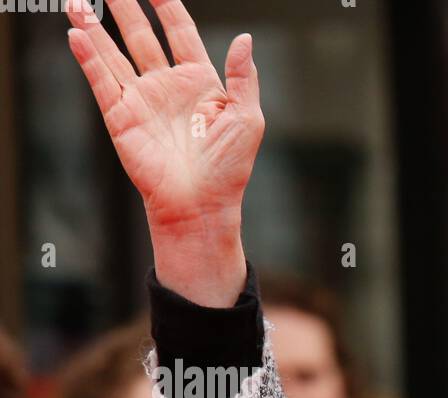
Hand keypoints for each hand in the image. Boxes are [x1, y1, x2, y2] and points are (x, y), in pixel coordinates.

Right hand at [64, 0, 262, 305]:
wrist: (201, 204)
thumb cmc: (229, 168)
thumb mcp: (247, 119)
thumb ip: (244, 77)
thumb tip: (245, 38)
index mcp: (200, 82)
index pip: (180, 32)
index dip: (168, 6)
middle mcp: (168, 86)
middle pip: (141, 35)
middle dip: (126, 7)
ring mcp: (142, 100)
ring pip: (113, 53)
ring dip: (95, 27)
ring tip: (79, 1)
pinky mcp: (121, 117)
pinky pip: (101, 80)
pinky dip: (88, 57)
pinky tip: (77, 34)